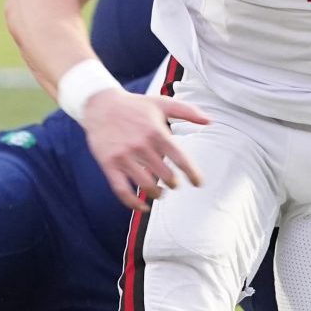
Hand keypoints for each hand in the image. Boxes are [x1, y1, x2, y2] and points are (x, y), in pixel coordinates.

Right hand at [82, 88, 209, 209]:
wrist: (100, 105)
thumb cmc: (135, 106)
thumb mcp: (161, 103)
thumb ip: (187, 111)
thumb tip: (210, 120)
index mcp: (156, 132)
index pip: (180, 158)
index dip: (192, 173)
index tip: (198, 183)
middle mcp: (141, 145)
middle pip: (165, 175)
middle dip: (173, 183)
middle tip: (173, 183)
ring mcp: (124, 156)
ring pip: (145, 185)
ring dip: (156, 194)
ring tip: (160, 193)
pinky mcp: (109, 164)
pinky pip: (121, 190)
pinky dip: (133, 203)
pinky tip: (142, 207)